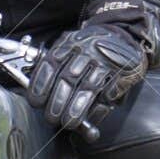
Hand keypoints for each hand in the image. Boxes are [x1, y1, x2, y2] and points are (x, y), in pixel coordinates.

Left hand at [26, 19, 149, 128]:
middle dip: (58, 102)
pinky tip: (91, 116)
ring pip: (89, 88)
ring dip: (77, 108)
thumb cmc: (88, 49)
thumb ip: (54, 67)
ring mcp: (106, 60)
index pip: (50, 64)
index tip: (35, 102)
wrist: (122, 36)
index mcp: (69, 43)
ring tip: (69, 122)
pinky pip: (110, 92)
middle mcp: (87, 50)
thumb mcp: (68, 47)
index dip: (41, 85)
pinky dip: (100, 107)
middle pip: (69, 78)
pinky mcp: (123, 71)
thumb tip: (37, 97)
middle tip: (52, 118)